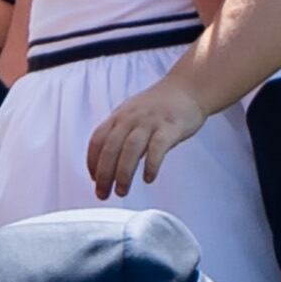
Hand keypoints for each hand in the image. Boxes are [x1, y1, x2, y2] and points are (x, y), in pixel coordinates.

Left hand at [85, 78, 209, 199]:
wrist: (188, 87)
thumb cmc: (158, 105)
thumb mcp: (130, 113)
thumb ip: (117, 133)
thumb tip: (105, 162)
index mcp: (119, 116)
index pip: (97, 140)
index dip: (92, 162)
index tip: (93, 179)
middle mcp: (131, 118)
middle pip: (110, 148)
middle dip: (104, 175)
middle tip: (103, 193)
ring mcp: (150, 122)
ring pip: (130, 150)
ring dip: (123, 174)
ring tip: (122, 191)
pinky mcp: (170, 127)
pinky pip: (157, 148)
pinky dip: (151, 165)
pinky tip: (148, 178)